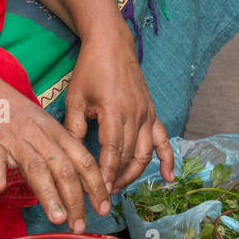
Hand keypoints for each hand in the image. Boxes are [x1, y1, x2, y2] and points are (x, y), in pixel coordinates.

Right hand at [0, 67, 111, 232]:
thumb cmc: (13, 113)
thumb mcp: (42, 127)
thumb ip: (57, 153)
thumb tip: (76, 184)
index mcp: (55, 132)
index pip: (83, 160)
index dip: (96, 185)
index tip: (104, 208)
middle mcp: (39, 135)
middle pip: (63, 168)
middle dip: (75, 199)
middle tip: (79, 226)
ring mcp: (15, 138)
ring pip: (36, 167)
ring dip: (49, 194)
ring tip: (58, 218)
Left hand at [61, 22, 173, 193]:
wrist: (112, 44)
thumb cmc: (90, 69)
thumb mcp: (75, 97)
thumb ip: (73, 126)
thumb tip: (69, 154)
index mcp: (114, 110)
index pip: (113, 150)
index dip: (107, 173)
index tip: (100, 190)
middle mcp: (135, 114)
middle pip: (130, 156)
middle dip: (118, 178)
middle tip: (104, 194)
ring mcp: (146, 114)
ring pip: (146, 153)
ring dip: (135, 173)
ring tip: (120, 187)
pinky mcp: (152, 112)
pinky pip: (163, 140)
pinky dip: (168, 159)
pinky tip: (169, 178)